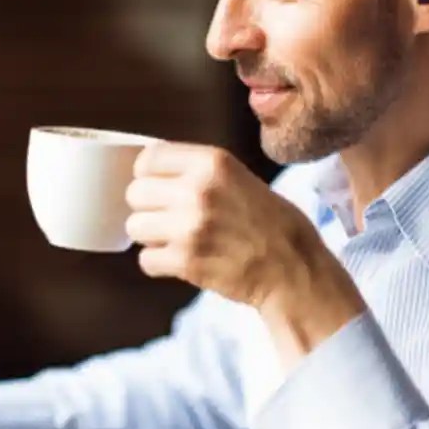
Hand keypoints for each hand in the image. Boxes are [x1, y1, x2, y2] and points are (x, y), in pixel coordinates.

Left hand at [125, 143, 364, 357]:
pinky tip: (182, 262)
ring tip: (177, 241)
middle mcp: (197, 190)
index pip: (147, 159)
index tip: (159, 187)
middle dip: (148, 208)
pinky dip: (159, 264)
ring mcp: (189, 227)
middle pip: (135, 193)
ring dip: (151, 237)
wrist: (294, 269)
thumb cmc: (272, 223)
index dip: (148, 175)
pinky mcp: (186, 261)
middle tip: (169, 219)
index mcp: (212, 162)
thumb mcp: (240, 177)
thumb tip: (151, 171)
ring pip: (135, 227)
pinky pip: (146, 260)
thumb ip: (199, 171)